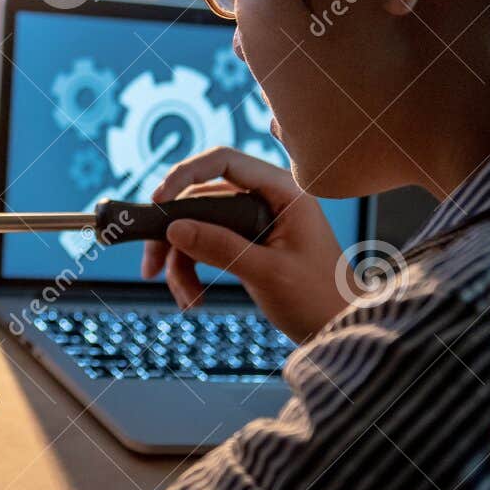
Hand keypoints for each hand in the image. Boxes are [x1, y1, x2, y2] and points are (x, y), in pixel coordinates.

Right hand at [140, 147, 347, 341]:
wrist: (339, 329)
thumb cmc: (317, 298)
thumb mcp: (268, 273)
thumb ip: (221, 247)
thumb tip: (173, 229)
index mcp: (283, 191)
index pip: (224, 161)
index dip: (185, 174)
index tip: (158, 202)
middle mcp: (266, 199)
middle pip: (201, 199)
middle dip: (173, 235)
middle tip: (150, 267)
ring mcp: (254, 221)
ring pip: (198, 226)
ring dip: (181, 261)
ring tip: (185, 298)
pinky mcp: (246, 242)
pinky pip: (206, 245)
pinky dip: (192, 269)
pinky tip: (192, 298)